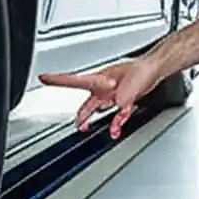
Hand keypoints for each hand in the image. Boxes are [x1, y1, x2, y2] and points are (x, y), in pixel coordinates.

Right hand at [38, 58, 163, 138]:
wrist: (155, 70)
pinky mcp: (122, 99)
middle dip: (79, 114)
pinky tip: (115, 128)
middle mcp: (104, 87)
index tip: (44, 78)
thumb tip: (117, 107)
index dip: (58, 80)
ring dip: (93, 120)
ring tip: (87, 128)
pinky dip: (114, 122)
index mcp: (101, 79)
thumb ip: (122, 99)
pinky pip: (114, 115)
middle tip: (74, 123)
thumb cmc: (142, 70)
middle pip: (85, 102)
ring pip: (97, 109)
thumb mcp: (131, 86)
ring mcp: (112, 93)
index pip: (76, 80)